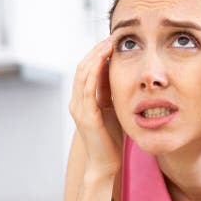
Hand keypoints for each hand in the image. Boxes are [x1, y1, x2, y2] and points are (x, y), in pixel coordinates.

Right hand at [68, 37, 122, 179]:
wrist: (105, 164)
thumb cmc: (112, 139)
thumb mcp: (113, 110)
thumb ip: (113, 94)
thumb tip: (123, 75)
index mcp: (83, 100)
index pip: (87, 69)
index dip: (98, 54)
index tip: (113, 41)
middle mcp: (77, 101)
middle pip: (82, 67)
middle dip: (96, 50)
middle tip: (111, 36)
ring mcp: (79, 108)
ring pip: (82, 74)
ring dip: (95, 56)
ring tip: (108, 43)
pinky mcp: (86, 116)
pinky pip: (87, 88)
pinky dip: (94, 71)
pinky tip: (104, 60)